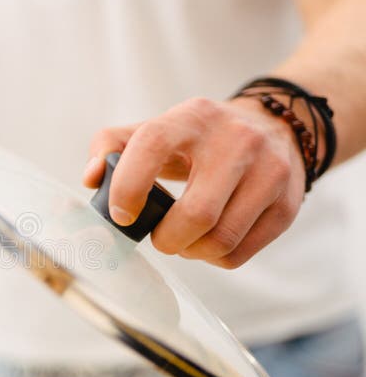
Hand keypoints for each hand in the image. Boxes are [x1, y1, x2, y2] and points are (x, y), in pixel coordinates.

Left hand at [82, 97, 305, 268]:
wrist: (275, 127)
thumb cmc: (197, 139)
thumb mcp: (156, 128)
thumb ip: (111, 146)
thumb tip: (90, 179)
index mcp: (192, 118)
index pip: (152, 145)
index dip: (129, 186)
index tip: (122, 215)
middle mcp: (236, 140)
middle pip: (196, 213)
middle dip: (166, 238)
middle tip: (158, 237)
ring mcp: (269, 171)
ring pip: (220, 239)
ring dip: (190, 251)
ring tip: (182, 240)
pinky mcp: (286, 203)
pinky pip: (239, 253)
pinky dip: (214, 258)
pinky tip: (208, 240)